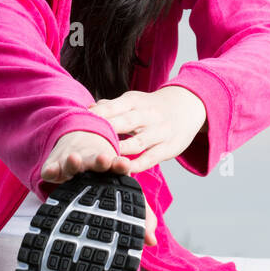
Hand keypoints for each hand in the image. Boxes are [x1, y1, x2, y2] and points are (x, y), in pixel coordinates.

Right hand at [40, 129, 156, 244]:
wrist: (79, 145)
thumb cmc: (104, 179)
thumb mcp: (122, 193)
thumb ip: (139, 215)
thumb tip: (151, 241)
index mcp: (112, 169)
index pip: (118, 166)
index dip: (120, 165)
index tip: (124, 164)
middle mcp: (93, 164)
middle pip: (97, 161)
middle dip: (100, 160)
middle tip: (102, 159)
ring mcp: (73, 163)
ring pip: (74, 161)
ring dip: (74, 161)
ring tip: (74, 160)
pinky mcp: (55, 165)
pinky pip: (52, 168)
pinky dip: (51, 169)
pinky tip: (50, 173)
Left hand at [87, 86, 206, 174]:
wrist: (188, 105)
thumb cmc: (152, 106)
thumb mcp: (135, 100)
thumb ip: (112, 106)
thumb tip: (89, 108)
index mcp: (137, 101)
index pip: (114, 107)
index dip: (98, 115)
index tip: (81, 122)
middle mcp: (149, 115)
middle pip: (125, 123)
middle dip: (107, 132)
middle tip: (87, 144)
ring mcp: (161, 132)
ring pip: (138, 143)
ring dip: (121, 151)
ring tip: (103, 160)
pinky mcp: (170, 147)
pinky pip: (151, 158)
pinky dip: (137, 165)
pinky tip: (124, 170)